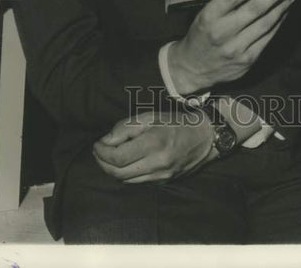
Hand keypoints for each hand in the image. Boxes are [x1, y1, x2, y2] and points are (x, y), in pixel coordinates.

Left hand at [92, 110, 215, 183]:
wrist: (204, 138)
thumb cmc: (176, 123)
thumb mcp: (151, 116)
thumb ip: (126, 127)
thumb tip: (106, 140)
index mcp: (153, 143)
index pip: (117, 157)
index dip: (102, 153)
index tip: (97, 144)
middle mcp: (157, 164)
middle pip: (118, 173)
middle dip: (103, 163)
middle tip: (98, 152)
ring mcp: (161, 176)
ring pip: (126, 180)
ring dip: (112, 170)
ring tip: (109, 157)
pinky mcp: (163, 183)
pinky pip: (137, 182)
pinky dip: (126, 174)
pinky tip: (124, 164)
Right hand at [168, 0, 298, 94]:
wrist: (193, 69)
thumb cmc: (201, 35)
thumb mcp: (205, 13)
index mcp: (209, 17)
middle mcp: (223, 33)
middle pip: (255, 10)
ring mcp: (237, 48)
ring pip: (266, 23)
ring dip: (282, 6)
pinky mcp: (248, 60)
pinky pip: (268, 37)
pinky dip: (278, 22)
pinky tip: (284, 11)